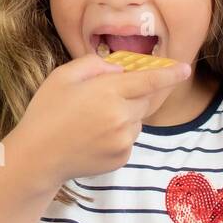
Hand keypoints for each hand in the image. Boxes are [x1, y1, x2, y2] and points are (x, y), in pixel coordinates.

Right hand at [7, 53, 191, 194]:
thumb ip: (94, 64)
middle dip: (135, 95)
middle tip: (106, 99)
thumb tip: (118, 69)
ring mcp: (124, 140)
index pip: (149, 80)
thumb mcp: (62, 76)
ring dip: (124, 116)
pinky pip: (129, 139)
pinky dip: (118, 135)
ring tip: (91, 123)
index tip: (185, 69)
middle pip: (145, 100)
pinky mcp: (122, 157)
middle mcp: (121, 117)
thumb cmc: (45, 113)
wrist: (37, 157)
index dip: (170, 74)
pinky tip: (93, 137)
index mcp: (108, 92)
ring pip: (137, 121)